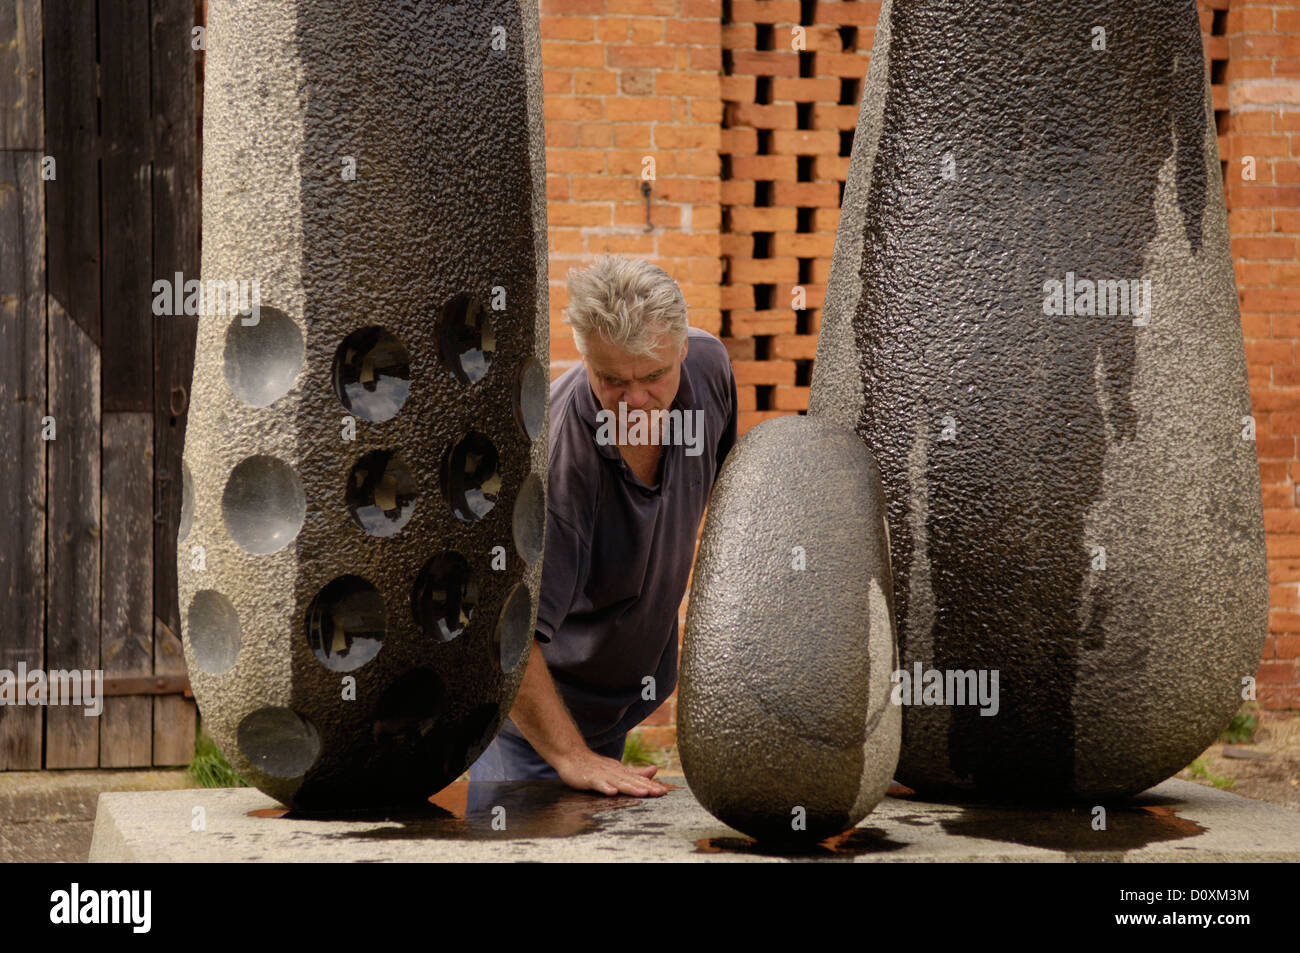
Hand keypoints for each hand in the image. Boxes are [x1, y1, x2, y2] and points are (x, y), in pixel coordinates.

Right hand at [554, 749, 669, 796]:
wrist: (571, 755)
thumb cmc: (595, 766)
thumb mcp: (617, 769)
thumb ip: (635, 772)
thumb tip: (654, 770)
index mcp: (621, 772)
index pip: (638, 779)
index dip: (651, 785)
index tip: (664, 791)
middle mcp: (614, 773)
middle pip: (632, 781)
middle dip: (646, 787)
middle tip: (660, 792)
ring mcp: (602, 775)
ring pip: (618, 782)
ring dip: (630, 787)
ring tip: (642, 793)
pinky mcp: (589, 779)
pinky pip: (598, 784)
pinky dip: (605, 787)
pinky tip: (612, 792)